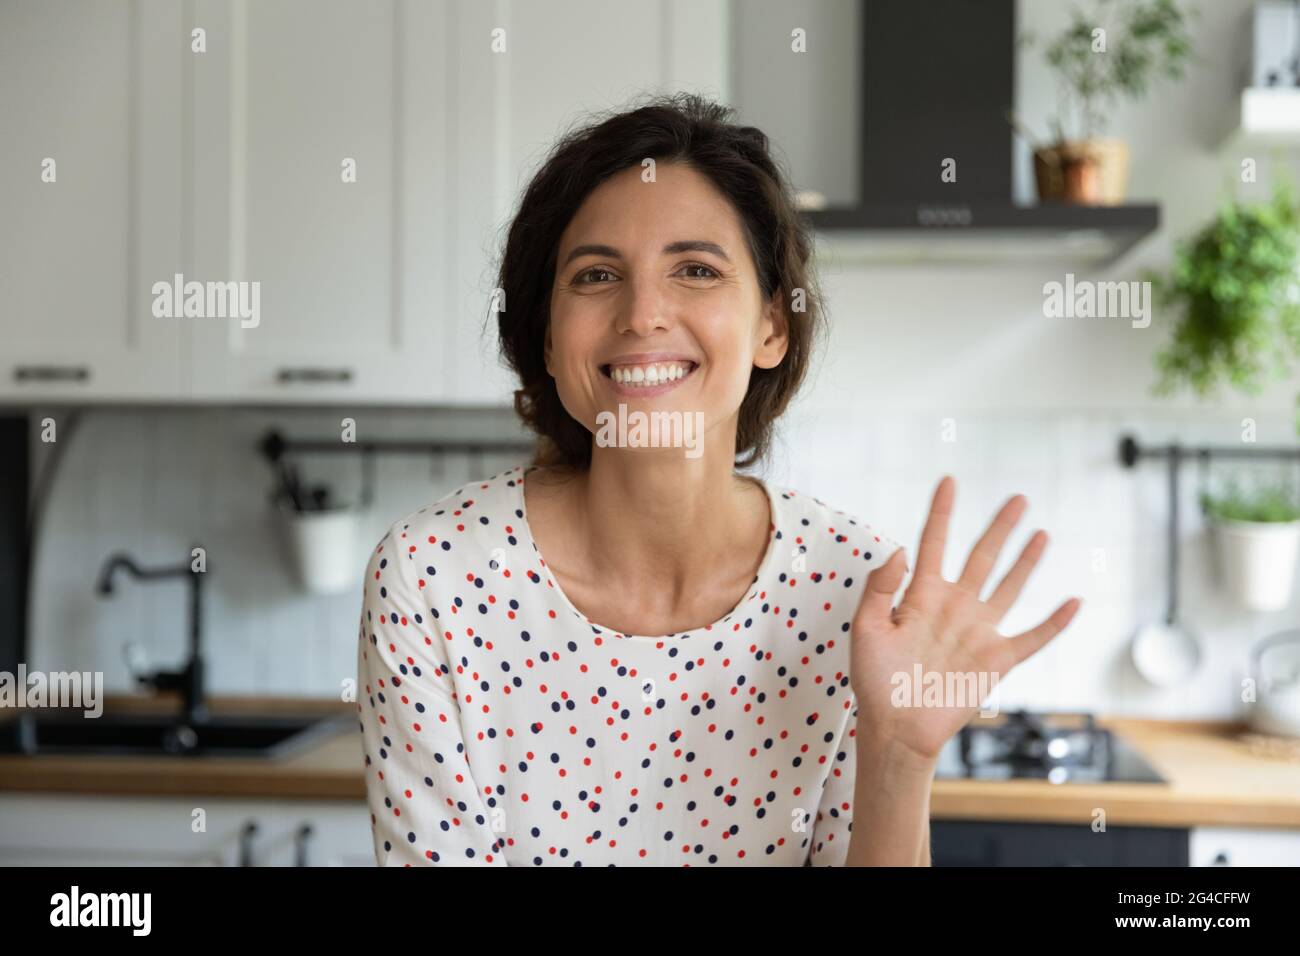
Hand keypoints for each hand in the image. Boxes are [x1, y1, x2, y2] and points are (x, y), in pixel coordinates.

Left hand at [850, 475, 1080, 765]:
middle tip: (1019, 498)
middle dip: (999, 527)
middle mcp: (954, 607)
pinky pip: (1033, 638)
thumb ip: (879, 588)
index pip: (933, 543)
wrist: (896, 728)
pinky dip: (1055, 623)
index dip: (941, 512)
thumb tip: (901, 550)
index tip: (949, 481)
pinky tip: (1074, 602)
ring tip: (1041, 532)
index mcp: (920, 596)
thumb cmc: (874, 680)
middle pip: (982, 557)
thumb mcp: (864, 629)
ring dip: (1026, 562)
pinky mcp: (997, 660)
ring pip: (1009, 588)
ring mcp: (978, 631)